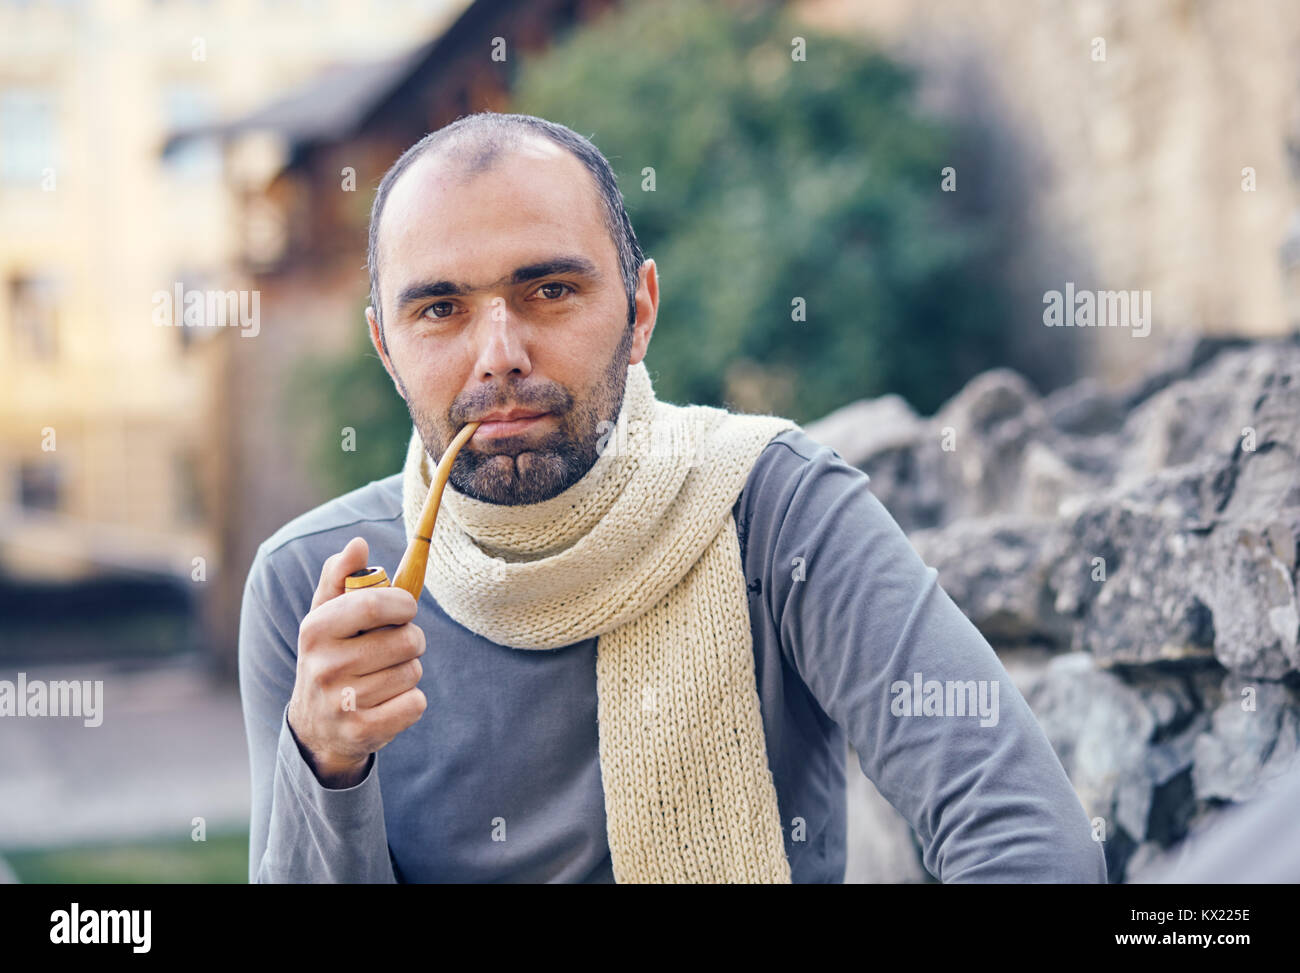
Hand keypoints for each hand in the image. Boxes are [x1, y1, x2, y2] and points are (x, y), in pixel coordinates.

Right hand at [288, 537, 427, 787]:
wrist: (315, 725)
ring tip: (384, 675)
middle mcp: (324, 667)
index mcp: (315, 630)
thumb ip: (341, 576)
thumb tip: (358, 544)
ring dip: (409, 671)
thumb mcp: (326, 615)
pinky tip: (388, 702)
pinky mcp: (361, 732)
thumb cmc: (331, 654)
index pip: (376, 604)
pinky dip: (410, 702)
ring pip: (413, 672)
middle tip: (394, 646)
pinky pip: (415, 705)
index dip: (403, 604)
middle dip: (411, 640)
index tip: (405, 608)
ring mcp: (341, 703)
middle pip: (406, 641)